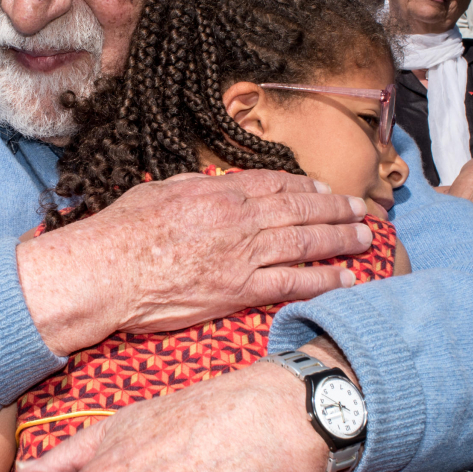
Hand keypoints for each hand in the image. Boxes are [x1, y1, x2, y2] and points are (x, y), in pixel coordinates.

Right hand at [16, 169, 370, 355]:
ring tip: (364, 238)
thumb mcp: (157, 191)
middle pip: (299, 210)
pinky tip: (346, 280)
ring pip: (305, 242)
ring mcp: (242, 254)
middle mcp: (238, 218)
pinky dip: (323, 280)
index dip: (304, 186)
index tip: (322, 188)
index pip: (274, 184)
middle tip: (359, 209)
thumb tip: (210, 182)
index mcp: (218, 191)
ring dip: (339, 239)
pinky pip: (292, 283)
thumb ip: (192, 186)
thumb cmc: (122, 232)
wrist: (108, 271)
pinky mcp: (239, 289)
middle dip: (335, 209)